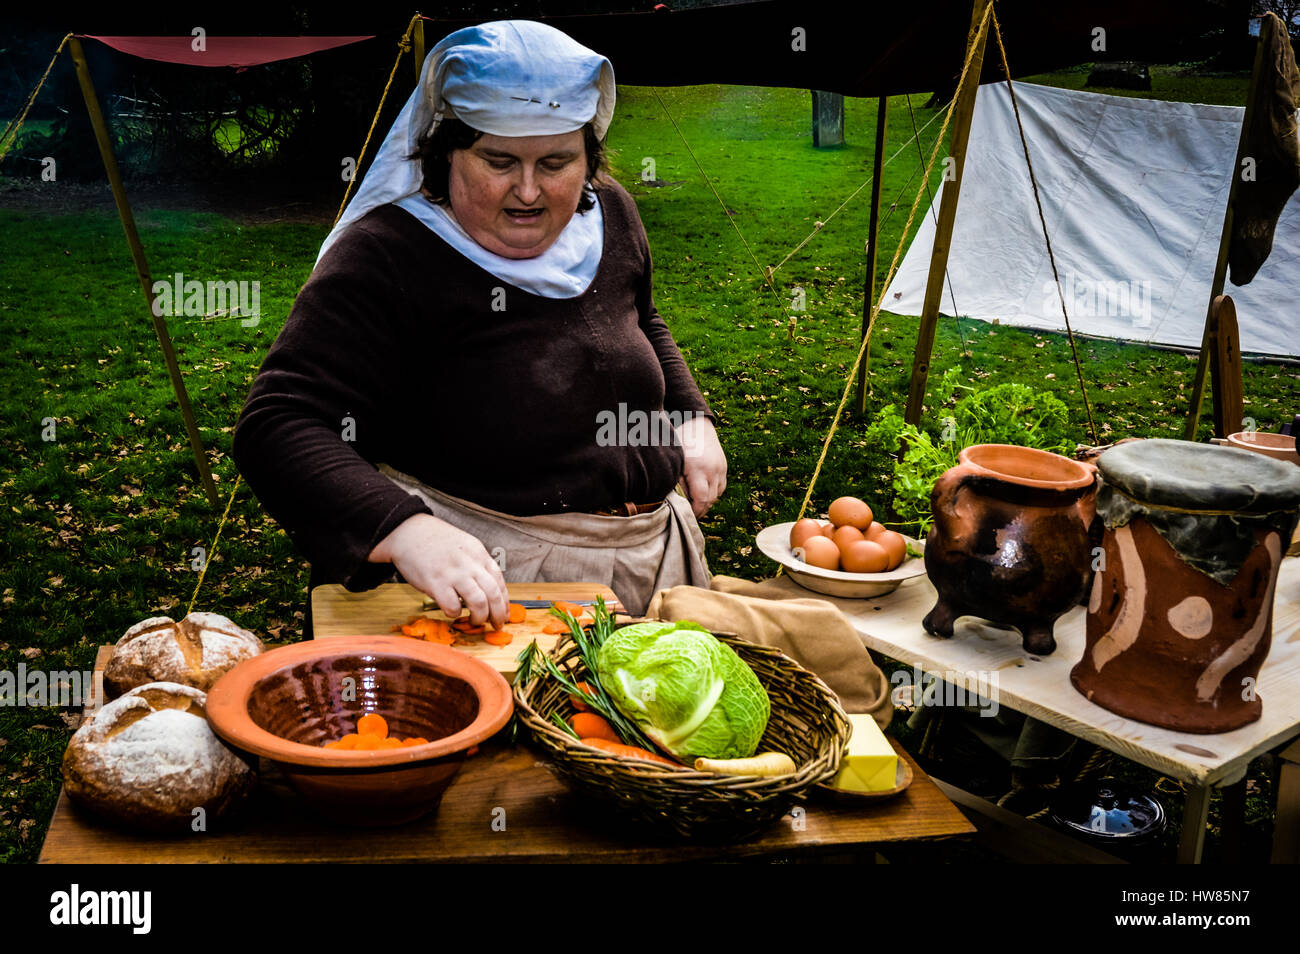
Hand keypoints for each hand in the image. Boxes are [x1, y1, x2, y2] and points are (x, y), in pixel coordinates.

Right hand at [368, 513, 508, 628]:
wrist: (408, 532)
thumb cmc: (435, 541)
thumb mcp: (464, 545)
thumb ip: (477, 564)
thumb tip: (489, 589)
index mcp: (478, 553)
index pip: (499, 581)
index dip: (504, 601)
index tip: (503, 613)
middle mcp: (469, 563)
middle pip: (493, 594)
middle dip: (498, 614)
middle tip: (496, 624)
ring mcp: (453, 574)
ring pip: (478, 602)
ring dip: (480, 617)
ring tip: (476, 621)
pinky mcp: (435, 583)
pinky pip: (453, 607)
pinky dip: (455, 613)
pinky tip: (452, 610)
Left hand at [677, 415, 726, 517]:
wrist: (697, 423)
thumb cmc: (681, 441)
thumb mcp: (675, 462)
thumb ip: (676, 482)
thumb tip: (677, 502)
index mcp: (700, 469)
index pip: (701, 499)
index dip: (695, 511)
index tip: (686, 515)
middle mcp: (714, 471)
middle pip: (710, 500)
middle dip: (700, 510)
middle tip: (688, 514)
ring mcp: (721, 469)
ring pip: (717, 495)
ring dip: (707, 502)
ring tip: (694, 504)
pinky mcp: (724, 467)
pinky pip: (721, 487)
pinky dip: (712, 493)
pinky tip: (702, 493)